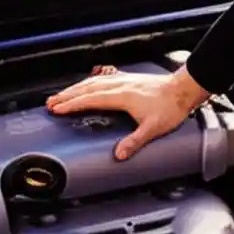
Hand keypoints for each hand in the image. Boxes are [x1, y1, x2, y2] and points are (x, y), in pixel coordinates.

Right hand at [46, 64, 210, 159]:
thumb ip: (135, 141)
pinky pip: (102, 79)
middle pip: (86, 88)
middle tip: (50, 102)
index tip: (57, 108)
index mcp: (121, 96)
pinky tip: (87, 85)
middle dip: (67, 95)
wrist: (183, 90)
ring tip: (62, 95)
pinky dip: (89, 83)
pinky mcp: (128, 79)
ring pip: (93, 82)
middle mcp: (119, 85)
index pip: (90, 99)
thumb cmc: (170, 107)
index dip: (72, 104)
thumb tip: (119, 154)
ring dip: (76, 88)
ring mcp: (123, 80)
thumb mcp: (153, 128)